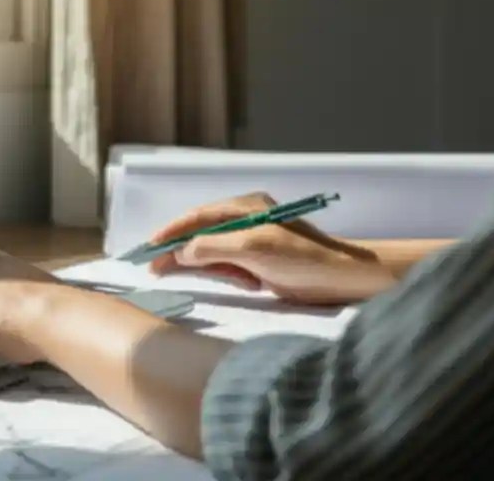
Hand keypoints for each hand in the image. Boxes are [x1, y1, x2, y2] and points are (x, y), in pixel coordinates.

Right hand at [148, 193, 395, 304]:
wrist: (344, 278)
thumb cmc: (301, 259)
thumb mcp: (252, 249)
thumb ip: (212, 247)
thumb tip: (182, 251)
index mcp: (246, 207)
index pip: (198, 216)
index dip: (171, 231)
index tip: (149, 247)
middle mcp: (247, 219)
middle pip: (201, 233)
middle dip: (180, 251)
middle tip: (154, 268)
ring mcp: (254, 240)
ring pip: (214, 252)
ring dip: (207, 267)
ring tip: (193, 278)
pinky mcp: (261, 261)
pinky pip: (231, 265)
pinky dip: (230, 275)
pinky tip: (247, 285)